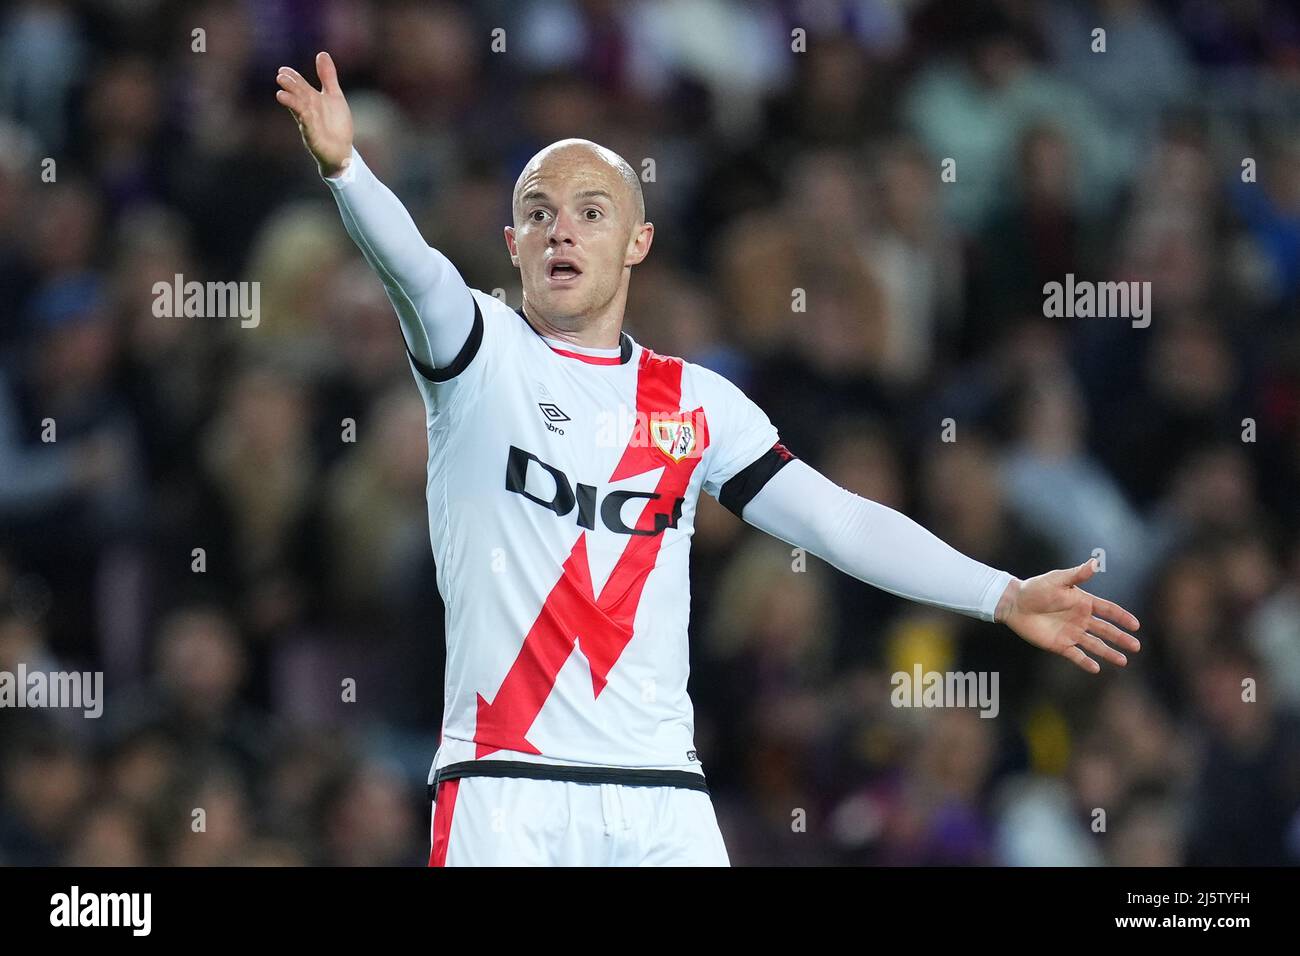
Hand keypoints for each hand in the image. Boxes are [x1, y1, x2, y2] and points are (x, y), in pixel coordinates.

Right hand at [275, 51, 353, 177]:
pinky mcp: (313, 137)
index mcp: (312, 100)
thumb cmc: (336, 123)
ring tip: (280, 95)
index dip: (293, 78)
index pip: (300, 86)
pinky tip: (301, 112)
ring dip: (290, 103)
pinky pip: (308, 126)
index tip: (283, 69)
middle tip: (280, 76)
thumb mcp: (334, 96)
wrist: (341, 150)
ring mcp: (309, 123)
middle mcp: (308, 110)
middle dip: (290, 87)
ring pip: (299, 111)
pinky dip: (304, 119)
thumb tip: (321, 53)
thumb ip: (327, 76)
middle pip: (298, 96)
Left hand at [997, 559, 1140, 673]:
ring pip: (1095, 645)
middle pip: (1106, 630)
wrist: (1014, 603)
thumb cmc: (1035, 588)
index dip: (1122, 617)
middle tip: (1137, 646)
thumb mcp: (1057, 580)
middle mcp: (1081, 619)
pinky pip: (1076, 655)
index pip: (1108, 611)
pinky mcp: (1059, 645)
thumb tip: (1095, 562)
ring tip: (1123, 661)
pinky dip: (1085, 662)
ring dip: (1109, 653)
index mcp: (1083, 603)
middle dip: (1121, 638)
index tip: (1136, 625)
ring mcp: (1071, 633)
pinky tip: (1096, 668)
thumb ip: (1077, 574)